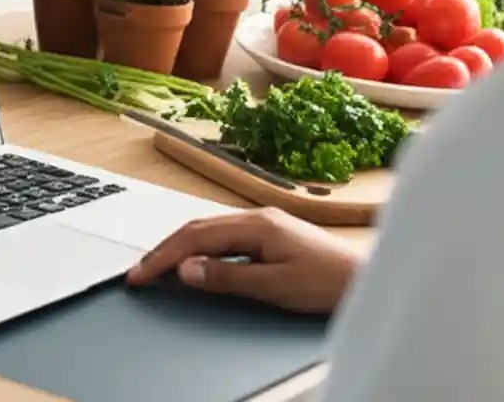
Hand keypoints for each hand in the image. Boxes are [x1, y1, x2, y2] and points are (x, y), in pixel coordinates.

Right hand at [125, 208, 362, 313]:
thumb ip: (227, 276)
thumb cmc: (327, 282)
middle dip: (164, 250)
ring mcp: (264, 222)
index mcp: (255, 224)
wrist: (363, 278)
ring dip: (180, 247)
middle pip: (197, 228)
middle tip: (139, 272)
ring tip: (158, 267)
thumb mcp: (273, 286)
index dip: (163, 257)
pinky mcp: (271, 232)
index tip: (139, 275)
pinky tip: (194, 261)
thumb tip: (186, 269)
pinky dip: (200, 247)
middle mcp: (257, 217)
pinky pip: (224, 235)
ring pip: (208, 229)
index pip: (195, 237)